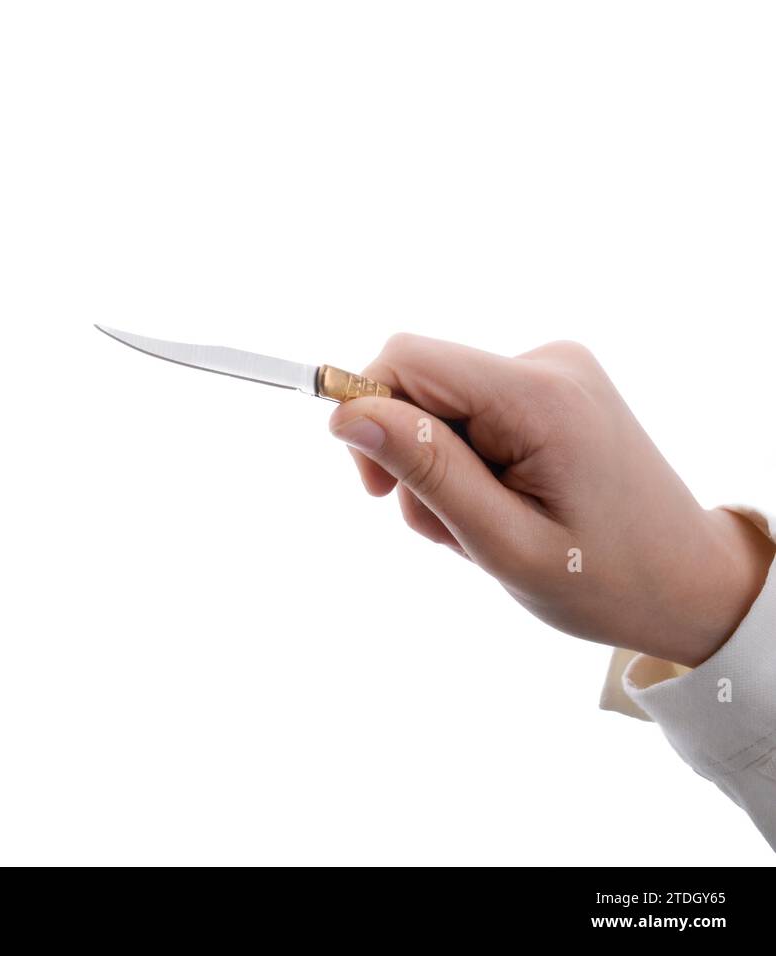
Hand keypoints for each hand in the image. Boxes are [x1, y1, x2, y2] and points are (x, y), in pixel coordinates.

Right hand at [329, 334, 774, 666]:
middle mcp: (549, 364)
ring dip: (442, 472)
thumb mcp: (503, 542)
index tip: (376, 488)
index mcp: (540, 396)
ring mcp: (555, 371)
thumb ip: (427, 472)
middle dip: (414, 460)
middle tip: (449, 529)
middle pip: (423, 385)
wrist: (690, 583)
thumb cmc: (605, 579)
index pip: (409, 360)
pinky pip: (472, 412)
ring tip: (485, 528)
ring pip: (443, 406)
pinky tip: (502, 505)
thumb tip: (347, 416)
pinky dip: (468, 464)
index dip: (369, 414)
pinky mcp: (552, 387)